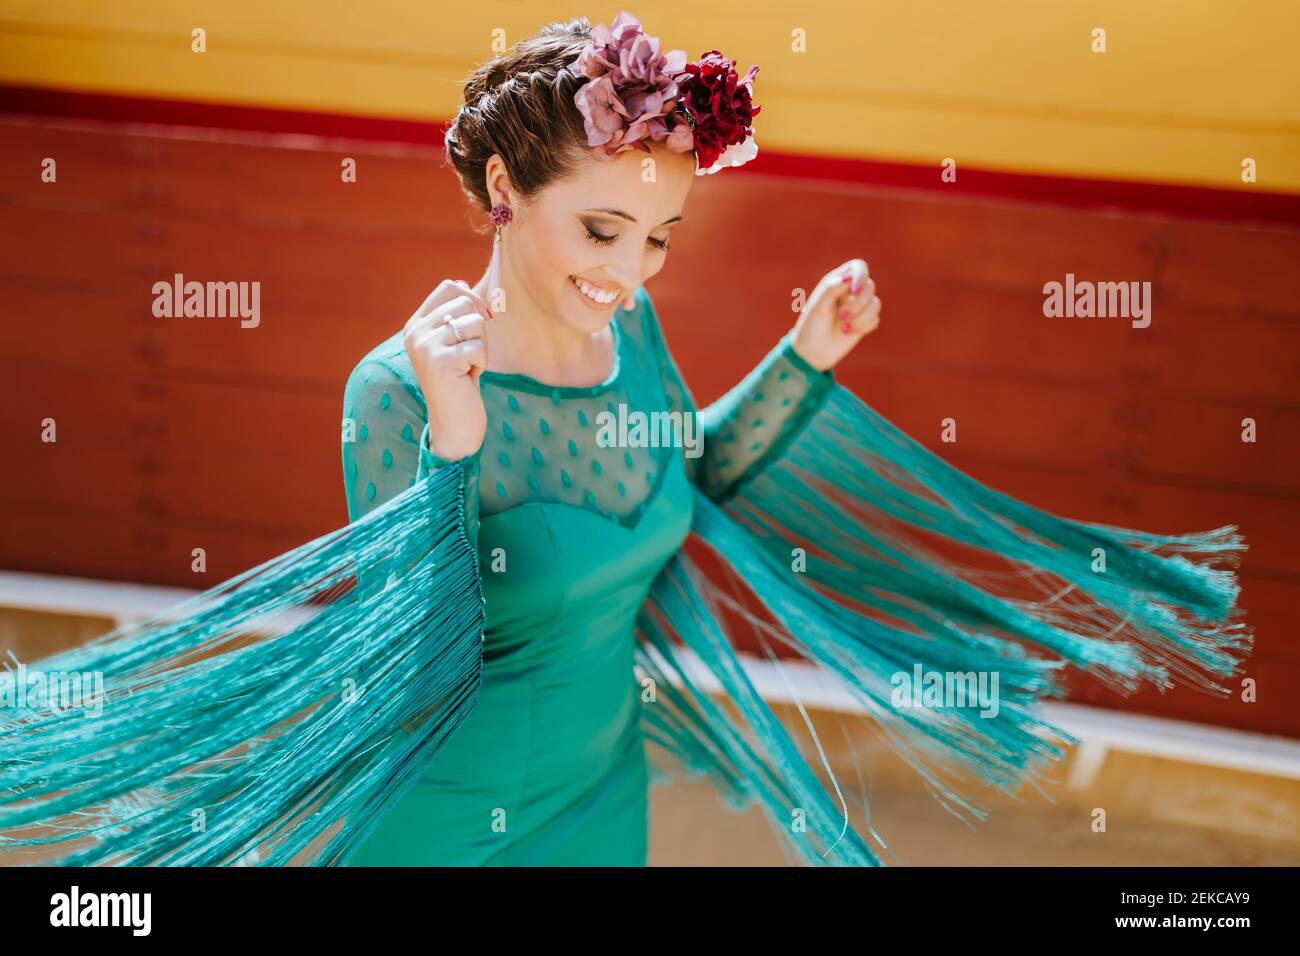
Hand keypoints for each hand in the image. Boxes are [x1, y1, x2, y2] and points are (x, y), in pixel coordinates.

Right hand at [403, 279, 493, 461]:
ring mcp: (425, 346)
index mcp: (415, 324)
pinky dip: (481, 363)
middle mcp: (414, 332)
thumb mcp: (454, 343)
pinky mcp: (440, 362)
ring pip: (475, 322)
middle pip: (466, 301)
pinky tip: (467, 378)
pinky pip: (479, 347)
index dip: (472, 299)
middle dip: (479, 329)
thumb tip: (463, 285)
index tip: (475, 325)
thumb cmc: (459, 381)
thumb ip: (455, 314)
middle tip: (469, 355)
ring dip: (481, 347)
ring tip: (466, 367)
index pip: (449, 286)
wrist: (454, 423)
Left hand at [789, 259, 881, 371]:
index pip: (858, 267)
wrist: (812, 351)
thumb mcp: (818, 307)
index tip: (854, 290)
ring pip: (875, 304)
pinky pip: (874, 319)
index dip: (861, 275)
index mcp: (837, 281)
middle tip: (842, 315)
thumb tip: (848, 277)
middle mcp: (850, 291)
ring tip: (844, 328)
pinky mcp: (865, 321)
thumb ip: (831, 289)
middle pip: (869, 286)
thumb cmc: (811, 326)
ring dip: (861, 317)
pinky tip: (848, 332)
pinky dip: (863, 326)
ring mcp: (859, 307)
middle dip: (858, 303)